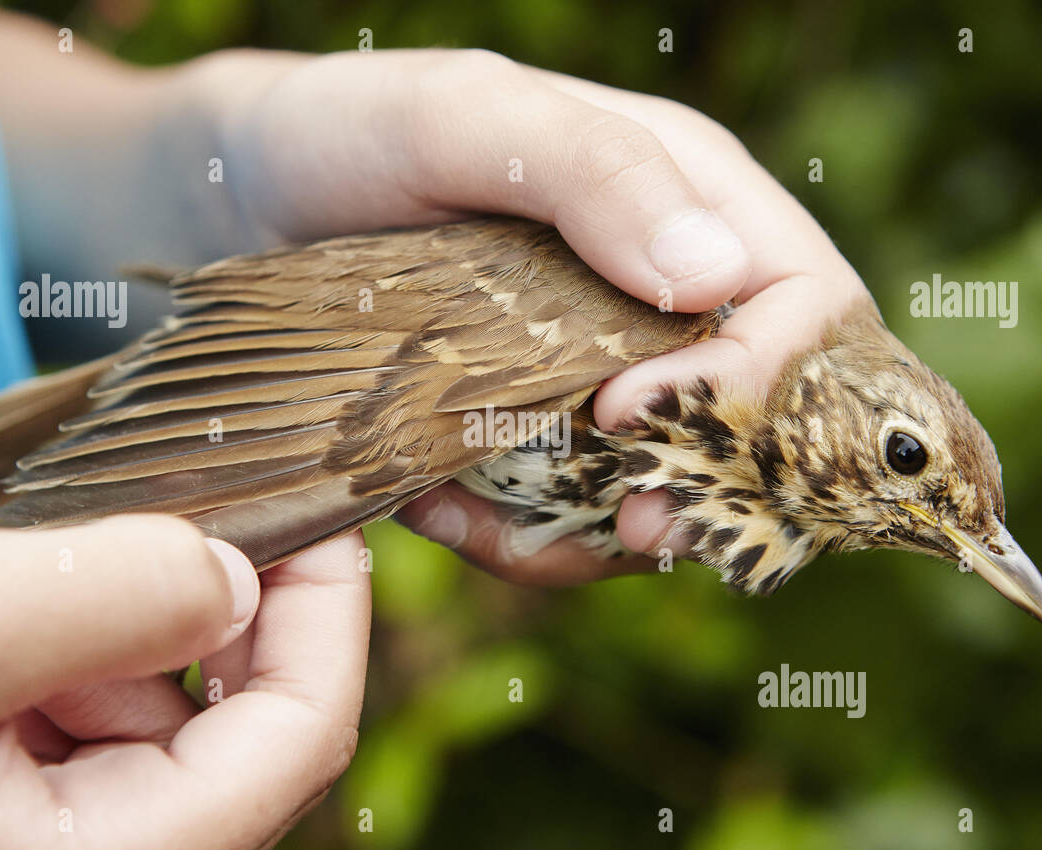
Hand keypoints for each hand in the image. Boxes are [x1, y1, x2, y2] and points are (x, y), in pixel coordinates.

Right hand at [0, 517, 368, 849]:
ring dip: (122, 622)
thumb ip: (101, 594)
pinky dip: (64, 651)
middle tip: (181, 505)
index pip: (302, 735)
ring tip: (34, 571)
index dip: (331, 610)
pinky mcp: (0, 822)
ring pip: (155, 713)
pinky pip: (80, 721)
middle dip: (216, 602)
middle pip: (239, 722)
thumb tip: (230, 572)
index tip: (321, 509)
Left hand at [189, 49, 871, 579]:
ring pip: (670, 489)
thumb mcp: (458, 119)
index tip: (628, 415)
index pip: (803, 307)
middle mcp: (666, 295)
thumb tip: (713, 277)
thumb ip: (591, 172)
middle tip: (622, 527)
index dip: (754, 383)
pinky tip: (440, 508)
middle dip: (700, 491)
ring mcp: (606, 373)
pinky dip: (523, 538)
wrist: (237, 201)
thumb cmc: (346, 131)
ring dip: (595, 533)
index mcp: (686, 198)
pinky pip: (577, 517)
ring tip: (481, 518)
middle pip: (761, 423)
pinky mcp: (543, 435)